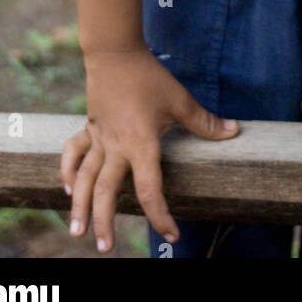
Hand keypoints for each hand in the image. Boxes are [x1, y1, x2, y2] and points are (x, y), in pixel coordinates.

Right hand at [60, 46, 239, 253]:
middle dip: (105, 222)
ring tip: (76, 232)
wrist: (114, 52)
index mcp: (141, 145)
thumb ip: (205, 121)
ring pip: (85, 179)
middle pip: (107, 192)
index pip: (149, 190)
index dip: (160, 215)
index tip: (171, 234)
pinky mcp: (89, 127)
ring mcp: (99, 138)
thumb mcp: (180, 99)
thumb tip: (235, 131)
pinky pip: (74, 153)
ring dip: (79, 206)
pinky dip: (68, 172)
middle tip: (106, 249)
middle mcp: (116, 148)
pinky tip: (66, 189)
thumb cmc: (149, 76)